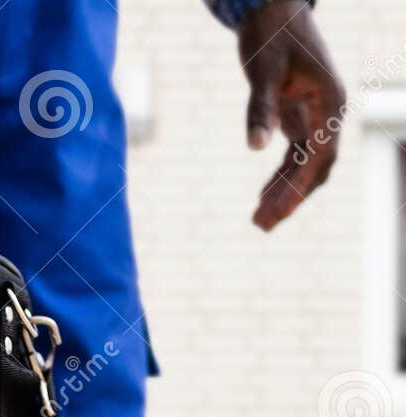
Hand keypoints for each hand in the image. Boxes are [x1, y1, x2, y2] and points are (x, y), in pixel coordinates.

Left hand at [238, 0, 344, 230]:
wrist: (273, 7)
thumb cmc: (270, 36)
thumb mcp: (262, 73)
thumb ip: (259, 109)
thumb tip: (255, 147)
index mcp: (330, 102)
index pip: (318, 156)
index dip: (297, 188)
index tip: (275, 212)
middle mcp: (330, 111)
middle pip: (316, 167)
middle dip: (291, 197)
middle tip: (261, 225)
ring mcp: (318, 113)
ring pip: (306, 164)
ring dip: (285, 191)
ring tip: (259, 220)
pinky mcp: (302, 113)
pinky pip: (297, 153)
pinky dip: (281, 174)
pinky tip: (263, 194)